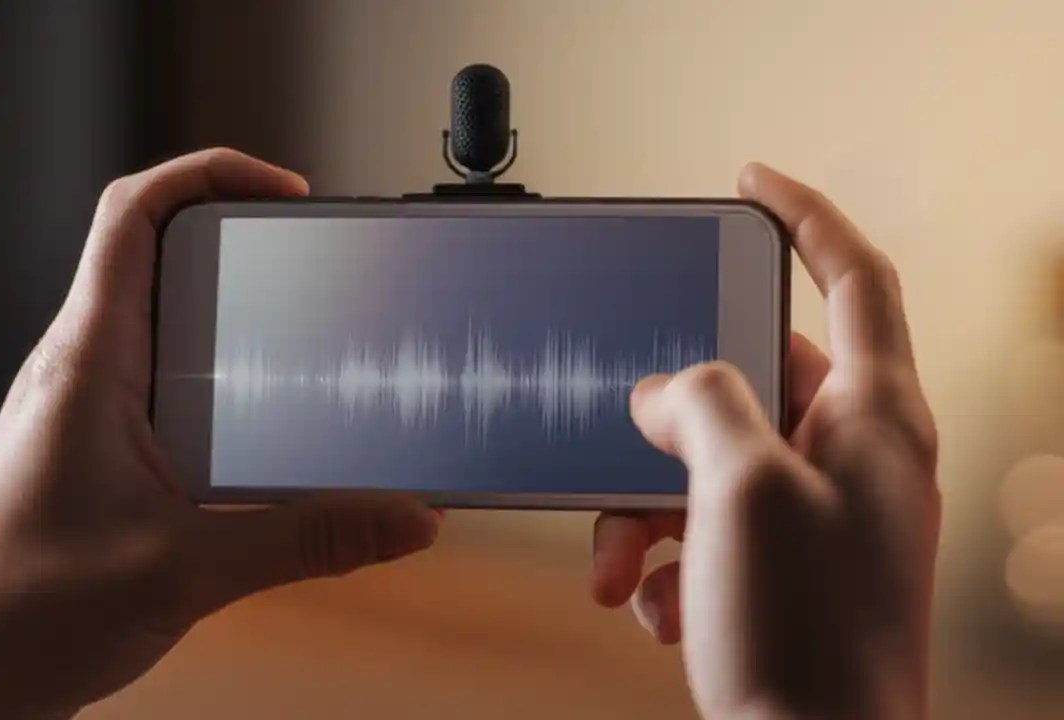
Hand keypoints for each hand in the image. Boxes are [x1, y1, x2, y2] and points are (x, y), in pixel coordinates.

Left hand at [0, 149, 438, 718]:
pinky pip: (166, 384)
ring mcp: (88, 406)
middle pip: (160, 253)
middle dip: (241, 241)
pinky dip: (222, 383)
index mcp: (91, 360)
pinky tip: (269, 430)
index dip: (213, 173)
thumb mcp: (189, 569)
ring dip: (234, 317)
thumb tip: (407, 520)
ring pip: (167, 322)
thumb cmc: (25, 611)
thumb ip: (309, 540)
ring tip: (309, 341)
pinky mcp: (99, 449)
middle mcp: (84, 367)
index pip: (136, 212)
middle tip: (317, 267)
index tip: (288, 192)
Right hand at [592, 165, 939, 718]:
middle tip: (620, 434)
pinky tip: (659, 607)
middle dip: (668, 417)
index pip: (854, 278)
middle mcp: (855, 460)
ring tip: (622, 567)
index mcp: (876, 420)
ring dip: (646, 507)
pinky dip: (666, 558)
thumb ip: (701, 405)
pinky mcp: (782, 569)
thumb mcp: (740, 488)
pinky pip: (706, 526)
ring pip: (710, 463)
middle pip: (750, 381)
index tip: (749, 183)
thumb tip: (667, 393)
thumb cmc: (804, 640)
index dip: (804, 215)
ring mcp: (819, 518)